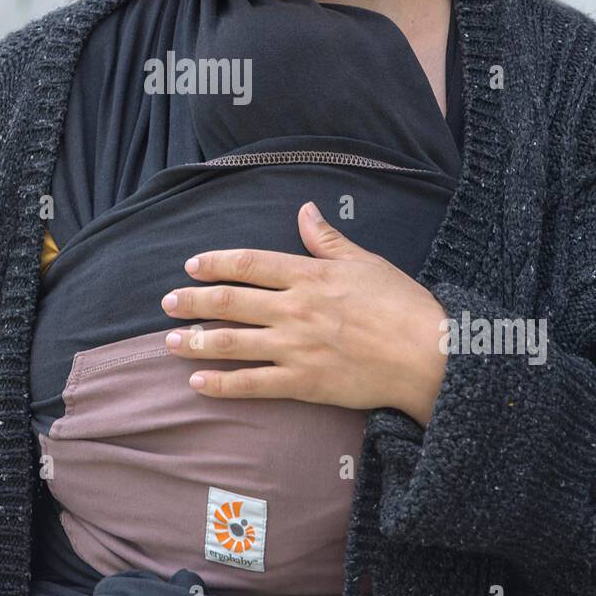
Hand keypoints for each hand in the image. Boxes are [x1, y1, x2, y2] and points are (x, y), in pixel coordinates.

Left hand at [160, 199, 448, 425]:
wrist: (427, 354)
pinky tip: (198, 383)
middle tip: (168, 303)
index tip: (192, 265)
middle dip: (194, 302)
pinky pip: (253, 383)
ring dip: (197, 341)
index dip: (216, 263)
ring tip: (170, 341)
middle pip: (231, 302)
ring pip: (234, 343)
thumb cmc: (402, 305)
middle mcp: (295, 309)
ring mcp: (296, 347)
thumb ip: (328, 240)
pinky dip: (222, 384)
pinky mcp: (304, 382)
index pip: (250, 264)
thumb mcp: (365, 262)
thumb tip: (305, 211)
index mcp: (309, 275)